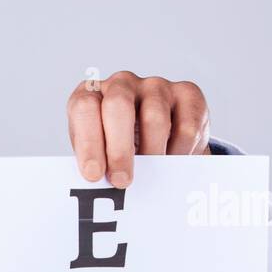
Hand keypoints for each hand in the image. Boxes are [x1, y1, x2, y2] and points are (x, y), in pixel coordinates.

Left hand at [67, 71, 210, 188]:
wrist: (156, 138)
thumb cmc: (117, 147)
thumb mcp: (99, 153)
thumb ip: (98, 164)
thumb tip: (100, 187)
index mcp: (91, 94)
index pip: (84, 108)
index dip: (89, 142)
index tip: (94, 175)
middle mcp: (121, 84)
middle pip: (118, 106)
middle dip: (119, 149)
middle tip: (122, 181)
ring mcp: (155, 86)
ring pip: (155, 118)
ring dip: (151, 153)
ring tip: (150, 176)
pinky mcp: (187, 94)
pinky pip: (186, 126)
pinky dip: (178, 152)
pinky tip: (172, 163)